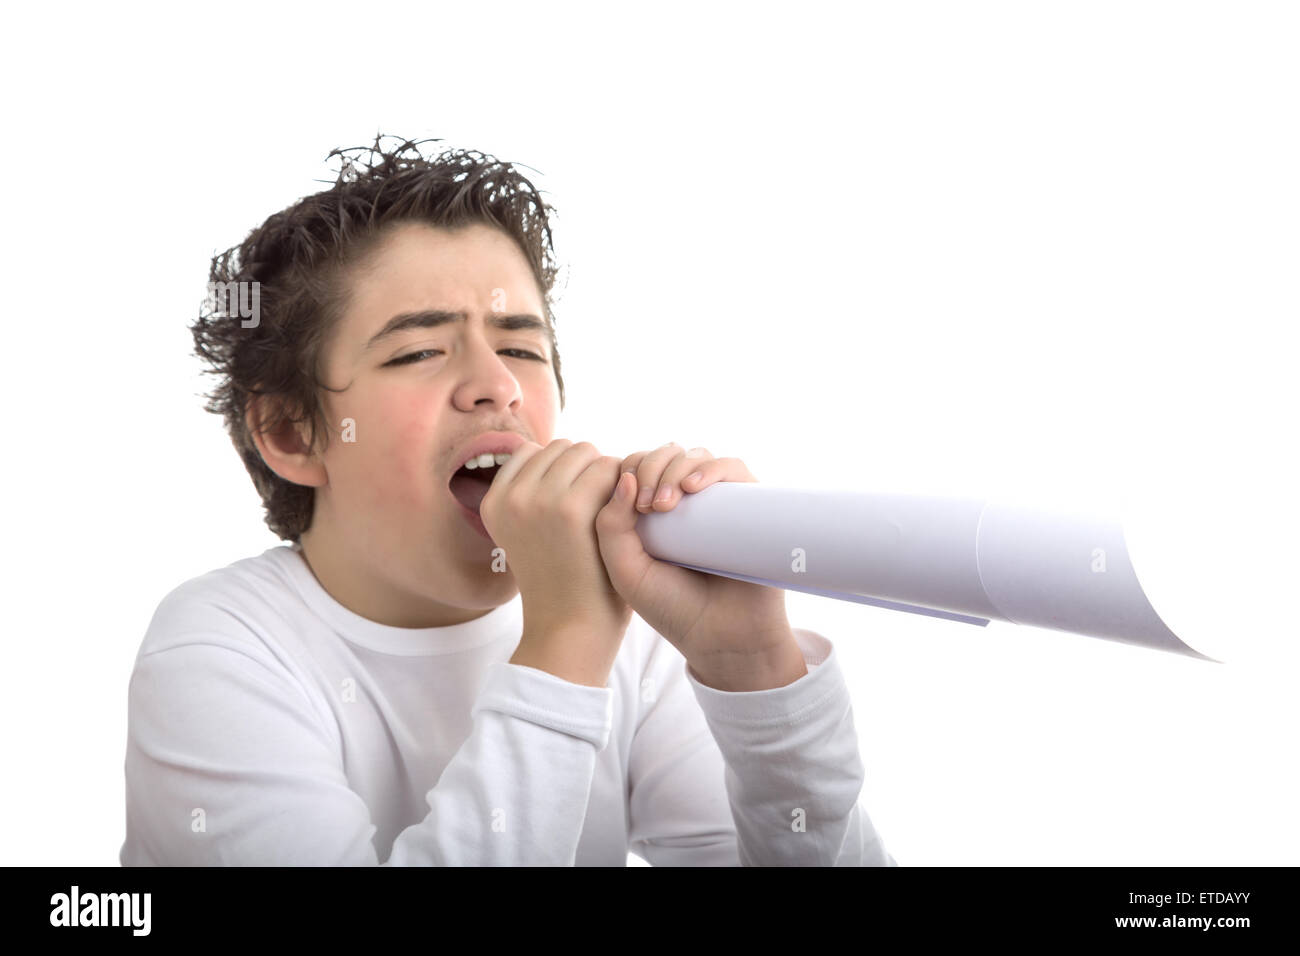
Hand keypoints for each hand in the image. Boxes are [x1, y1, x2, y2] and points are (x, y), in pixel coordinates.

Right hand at [480, 439, 632, 685]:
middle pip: (563, 447)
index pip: (534, 451)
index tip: (579, 499)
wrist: (571, 630)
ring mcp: (538, 500)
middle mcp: (510, 497)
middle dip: (586, 468)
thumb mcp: (528, 535)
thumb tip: (552, 450)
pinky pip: (608, 469)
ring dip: (606, 474)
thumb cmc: (562, 582)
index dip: (563, 470)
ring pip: (586, 453)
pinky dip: (623, 485)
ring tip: (613, 510)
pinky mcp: (570, 508)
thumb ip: (533, 494)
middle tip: (602, 506)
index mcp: (493, 503)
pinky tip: (626, 514)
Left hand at [595, 443, 806, 690]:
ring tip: (667, 502)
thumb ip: (610, 528)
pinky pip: (733, 467)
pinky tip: (694, 487)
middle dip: (651, 468)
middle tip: (649, 504)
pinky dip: (712, 467)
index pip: (637, 467)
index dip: (629, 472)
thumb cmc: (672, 608)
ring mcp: (719, 502)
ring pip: (695, 456)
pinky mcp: (751, 505)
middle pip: (664, 455)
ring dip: (676, 467)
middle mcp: (687, 502)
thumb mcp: (625, 572)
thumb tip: (626, 476)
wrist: (722, 638)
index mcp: (653, 513)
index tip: (630, 507)